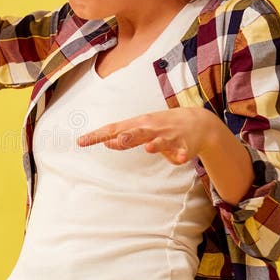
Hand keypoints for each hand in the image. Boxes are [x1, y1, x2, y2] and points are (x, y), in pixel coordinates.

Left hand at [77, 107, 219, 164]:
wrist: (199, 121)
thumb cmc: (163, 126)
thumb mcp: (142, 130)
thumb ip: (124, 138)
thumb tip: (107, 142)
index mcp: (139, 124)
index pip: (114, 130)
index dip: (98, 136)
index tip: (81, 142)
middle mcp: (152, 129)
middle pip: (137, 133)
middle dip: (128, 137)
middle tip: (118, 140)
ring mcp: (169, 136)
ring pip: (160, 141)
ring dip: (155, 144)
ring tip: (150, 147)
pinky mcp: (185, 146)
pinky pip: (182, 152)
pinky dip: (181, 155)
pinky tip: (180, 158)